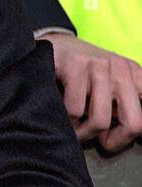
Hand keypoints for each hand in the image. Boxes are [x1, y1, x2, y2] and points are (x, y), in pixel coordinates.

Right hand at [41, 32, 141, 151]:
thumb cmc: (81, 73)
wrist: (52, 45)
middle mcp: (123, 69)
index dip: (127, 137)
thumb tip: (130, 135)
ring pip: (101, 121)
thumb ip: (122, 104)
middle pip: (134, 124)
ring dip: (83, 133)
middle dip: (113, 141)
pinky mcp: (75, 65)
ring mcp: (100, 66)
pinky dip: (65, 119)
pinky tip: (59, 113)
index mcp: (135, 76)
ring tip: (72, 128)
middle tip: (96, 141)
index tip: (108, 140)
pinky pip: (74, 110)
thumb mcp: (110, 84)